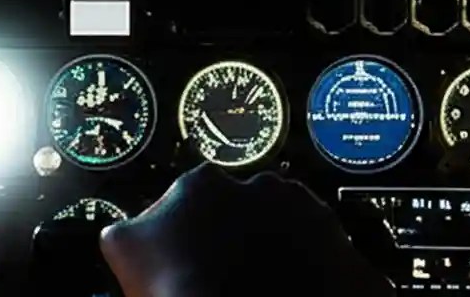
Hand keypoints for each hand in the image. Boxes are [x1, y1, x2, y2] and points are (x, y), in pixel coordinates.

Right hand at [99, 164, 393, 296]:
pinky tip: (292, 292)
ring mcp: (308, 217)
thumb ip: (128, 227)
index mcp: (204, 183)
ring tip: (259, 288)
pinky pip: (325, 262)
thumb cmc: (182, 286)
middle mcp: (261, 186)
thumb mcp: (125, 250)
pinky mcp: (343, 252)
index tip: (186, 256)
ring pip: (287, 232)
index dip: (187, 231)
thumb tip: (128, 230)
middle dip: (235, 237)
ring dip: (276, 253)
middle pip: (242, 211)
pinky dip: (312, 277)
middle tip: (223, 275)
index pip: (190, 198)